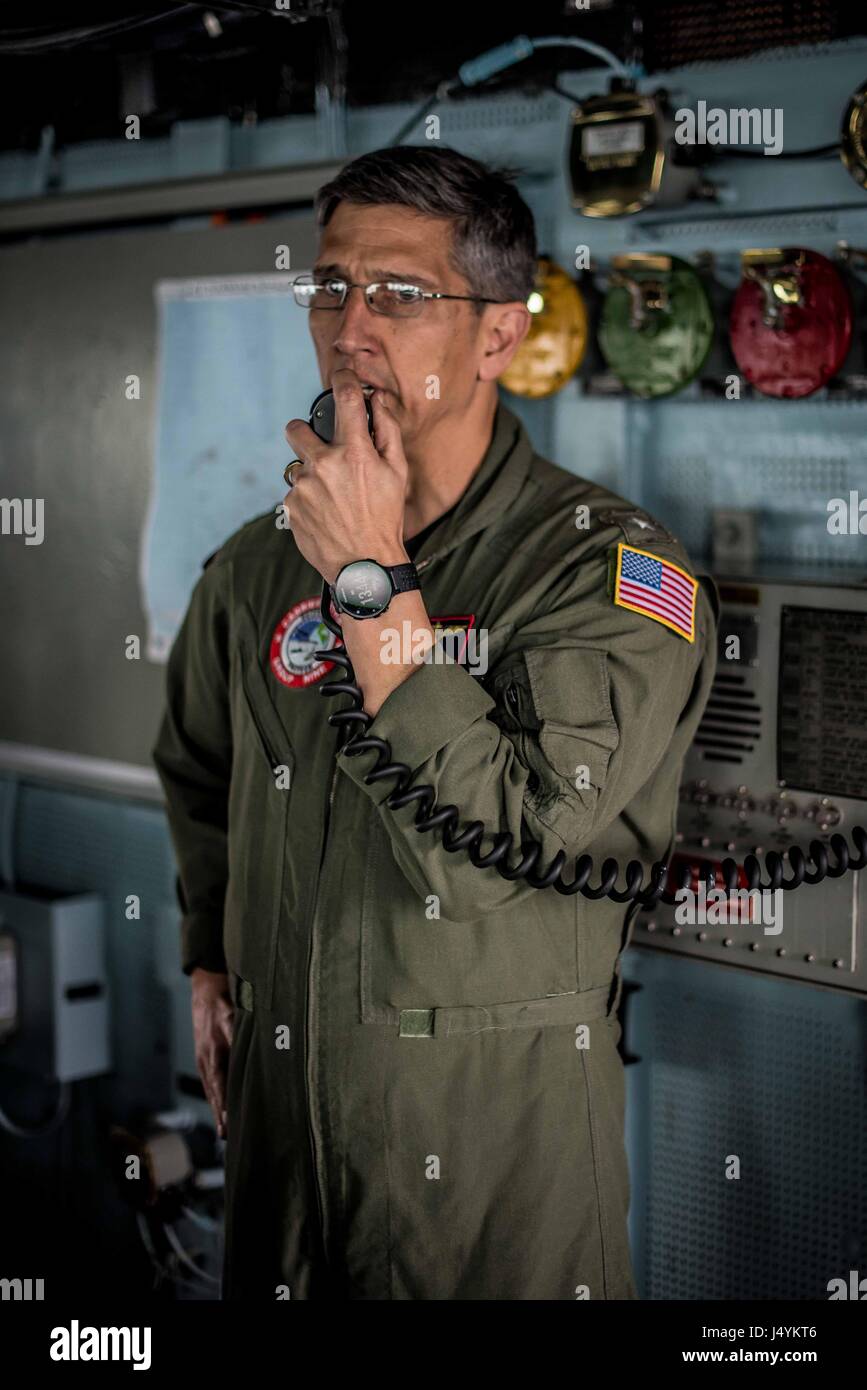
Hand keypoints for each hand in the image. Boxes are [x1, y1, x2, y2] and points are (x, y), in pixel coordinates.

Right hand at [190, 968, 233, 1138]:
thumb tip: (250, 1054)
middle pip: (214, 1093)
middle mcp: (206, 1060)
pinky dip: (215, 1098)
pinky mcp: (204, 1058)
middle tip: (227, 1138)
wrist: (206, 990)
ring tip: (224, 1133)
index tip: (229, 1123)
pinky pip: (210, 1082)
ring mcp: (203, 1060)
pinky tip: (221, 1109)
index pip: (220, 1086)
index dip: (225, 1105)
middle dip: (220, 1115)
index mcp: (213, 1052)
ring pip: (211, 1090)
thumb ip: (240, 1035)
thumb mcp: (233, 1015)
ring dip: (217, 1110)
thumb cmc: (224, 1001)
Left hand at [282, 367, 409, 582]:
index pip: (344, 398)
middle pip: (296, 428)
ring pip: (298, 467)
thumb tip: (377, 399)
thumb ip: (387, 431)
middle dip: (305, 433)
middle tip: (321, 450)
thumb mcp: (398, 473)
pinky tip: (325, 515)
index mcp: (353, 452)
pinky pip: (295, 494)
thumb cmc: (385, 518)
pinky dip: (308, 500)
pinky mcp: (290, 507)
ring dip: (312, 475)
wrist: (365, 565)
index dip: (342, 379)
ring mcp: (303, 487)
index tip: (341, 375)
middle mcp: (323, 465)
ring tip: (332, 497)